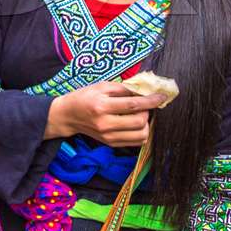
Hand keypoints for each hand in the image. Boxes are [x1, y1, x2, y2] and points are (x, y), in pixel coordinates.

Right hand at [46, 81, 161, 145]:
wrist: (67, 116)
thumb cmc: (84, 97)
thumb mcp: (101, 86)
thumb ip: (123, 88)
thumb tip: (145, 91)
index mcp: (101, 106)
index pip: (133, 105)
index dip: (151, 101)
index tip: (162, 96)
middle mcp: (105, 123)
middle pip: (139, 121)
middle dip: (148, 112)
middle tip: (144, 105)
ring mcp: (108, 136)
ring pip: (141, 135)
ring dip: (146, 124)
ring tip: (140, 115)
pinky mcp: (111, 143)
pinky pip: (136, 142)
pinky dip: (141, 132)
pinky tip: (136, 124)